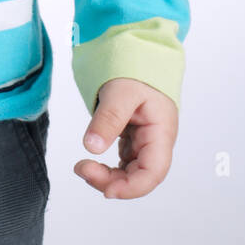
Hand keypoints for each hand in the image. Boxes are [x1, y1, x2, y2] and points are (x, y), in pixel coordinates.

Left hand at [74, 77, 177, 198]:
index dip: (132, 188)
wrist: (138, 54)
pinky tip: (92, 162)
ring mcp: (144, 142)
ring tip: (82, 167)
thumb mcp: (121, 91)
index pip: (153, 172)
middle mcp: (156, 142)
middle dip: (112, 182)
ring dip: (107, 177)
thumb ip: (108, 118)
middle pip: (140, 177)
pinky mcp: (133, 140)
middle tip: (82, 169)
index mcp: (161, 132)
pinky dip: (107, 168)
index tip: (107, 190)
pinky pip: (122, 162)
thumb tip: (91, 147)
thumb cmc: (137, 68)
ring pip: (129, 173)